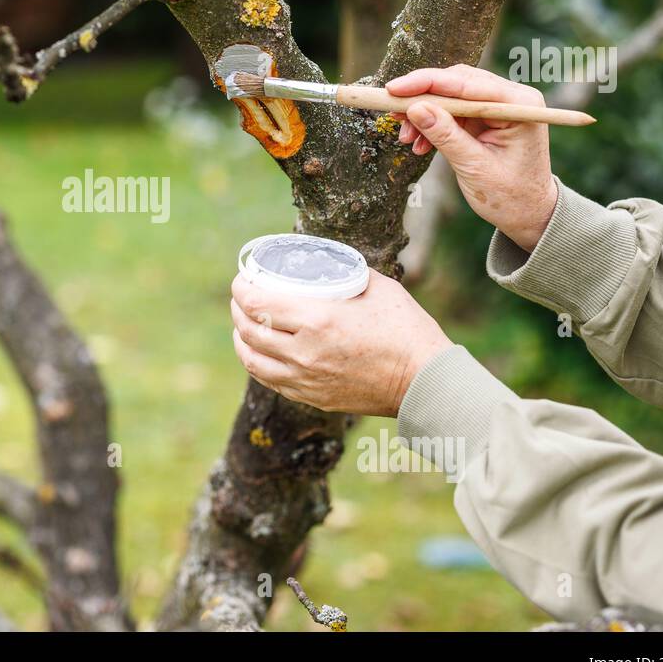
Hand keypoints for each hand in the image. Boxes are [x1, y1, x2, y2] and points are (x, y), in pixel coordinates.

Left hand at [230, 270, 451, 417]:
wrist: (424, 381)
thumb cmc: (406, 329)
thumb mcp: (377, 287)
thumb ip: (345, 274)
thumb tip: (325, 263)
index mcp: (317, 320)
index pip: (258, 302)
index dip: (241, 288)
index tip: (242, 279)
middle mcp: (304, 353)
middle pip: (249, 330)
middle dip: (238, 309)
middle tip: (242, 297)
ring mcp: (306, 380)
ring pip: (253, 360)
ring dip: (242, 339)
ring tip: (244, 325)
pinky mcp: (312, 397)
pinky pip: (270, 381)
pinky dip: (256, 363)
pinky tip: (259, 352)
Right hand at [387, 64, 558, 251]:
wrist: (527, 214)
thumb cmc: (510, 195)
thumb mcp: (474, 166)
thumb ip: (446, 135)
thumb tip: (415, 109)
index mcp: (519, 104)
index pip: (467, 83)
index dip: (427, 83)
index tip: (394, 89)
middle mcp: (511, 98)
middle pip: (457, 83)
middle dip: (422, 99)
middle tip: (393, 113)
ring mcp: (497, 106)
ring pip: (450, 96)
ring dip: (424, 114)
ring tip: (407, 138)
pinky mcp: (484, 117)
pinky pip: (451, 112)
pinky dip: (432, 125)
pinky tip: (419, 144)